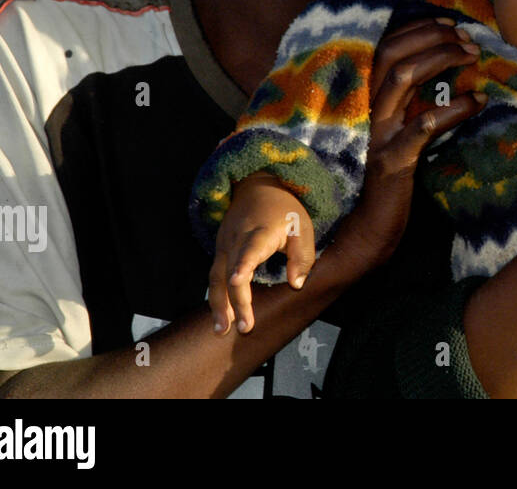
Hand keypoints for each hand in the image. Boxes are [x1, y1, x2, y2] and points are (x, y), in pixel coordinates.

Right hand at [209, 172, 313, 334]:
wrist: (256, 186)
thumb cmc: (284, 210)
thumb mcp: (302, 226)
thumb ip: (301, 256)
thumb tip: (296, 285)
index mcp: (260, 232)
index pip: (250, 250)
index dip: (243, 265)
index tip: (238, 280)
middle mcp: (236, 239)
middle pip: (230, 272)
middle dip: (235, 301)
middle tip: (243, 328)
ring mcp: (224, 245)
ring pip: (216, 277)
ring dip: (218, 304)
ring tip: (220, 330)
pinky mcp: (219, 250)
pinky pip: (214, 276)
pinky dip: (216, 296)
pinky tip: (221, 316)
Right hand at [325, 17, 483, 275]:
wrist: (366, 229)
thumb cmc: (387, 177)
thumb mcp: (395, 131)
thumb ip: (408, 102)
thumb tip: (443, 69)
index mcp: (364, 100)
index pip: (384, 48)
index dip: (416, 29)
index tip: (448, 22)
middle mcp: (365, 110)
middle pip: (392, 54)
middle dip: (431, 36)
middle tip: (466, 37)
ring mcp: (376, 134)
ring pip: (402, 79)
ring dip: (440, 59)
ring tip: (472, 55)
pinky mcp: (393, 160)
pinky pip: (424, 125)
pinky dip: (455, 109)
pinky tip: (479, 101)